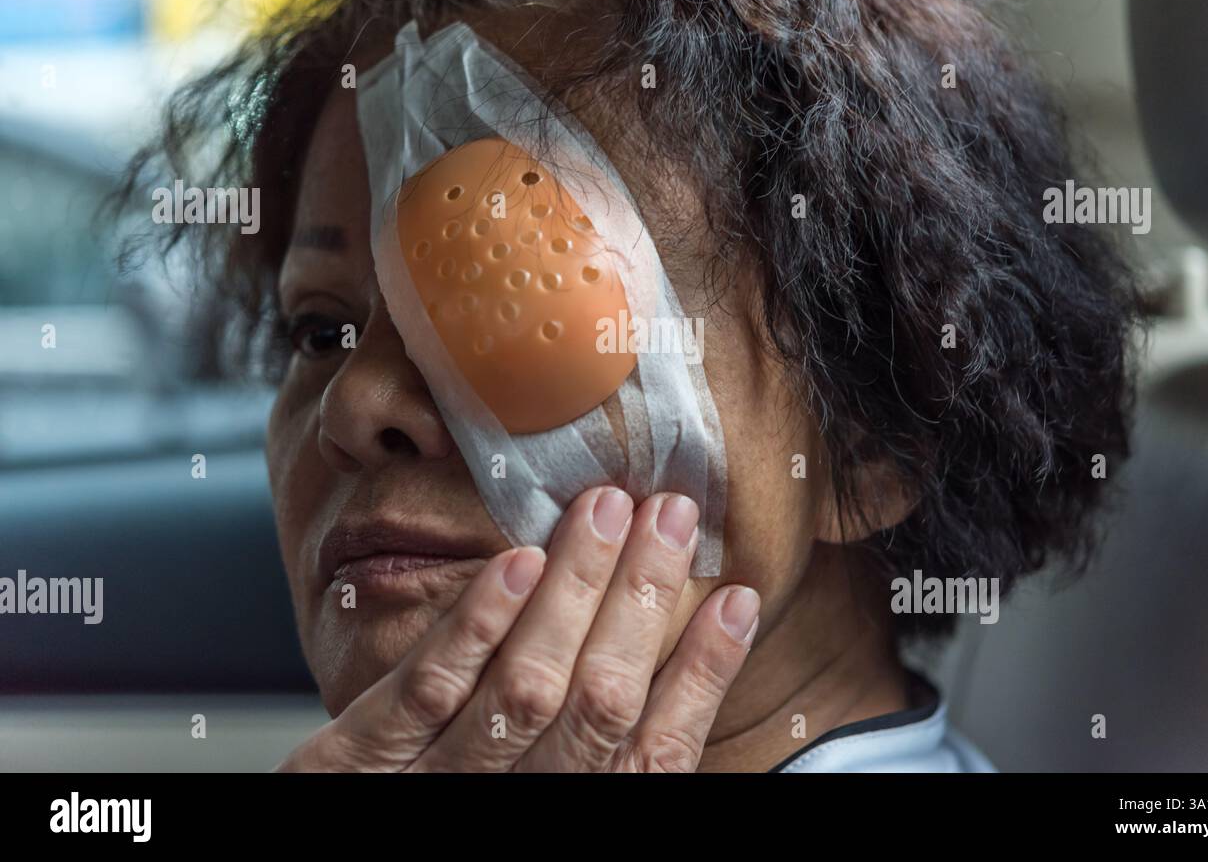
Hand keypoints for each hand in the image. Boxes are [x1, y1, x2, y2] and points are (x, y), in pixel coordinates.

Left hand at [277, 488, 759, 770]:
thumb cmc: (459, 801)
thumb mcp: (533, 787)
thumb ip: (580, 743)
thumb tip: (670, 661)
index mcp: (571, 808)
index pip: (654, 753)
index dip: (704, 674)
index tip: (735, 600)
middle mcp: (519, 803)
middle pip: (598, 703)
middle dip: (642, 600)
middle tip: (671, 515)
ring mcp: (437, 785)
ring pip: (525, 687)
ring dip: (575, 590)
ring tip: (606, 510)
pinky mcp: (361, 764)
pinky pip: (426, 692)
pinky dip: (477, 626)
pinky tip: (516, 564)